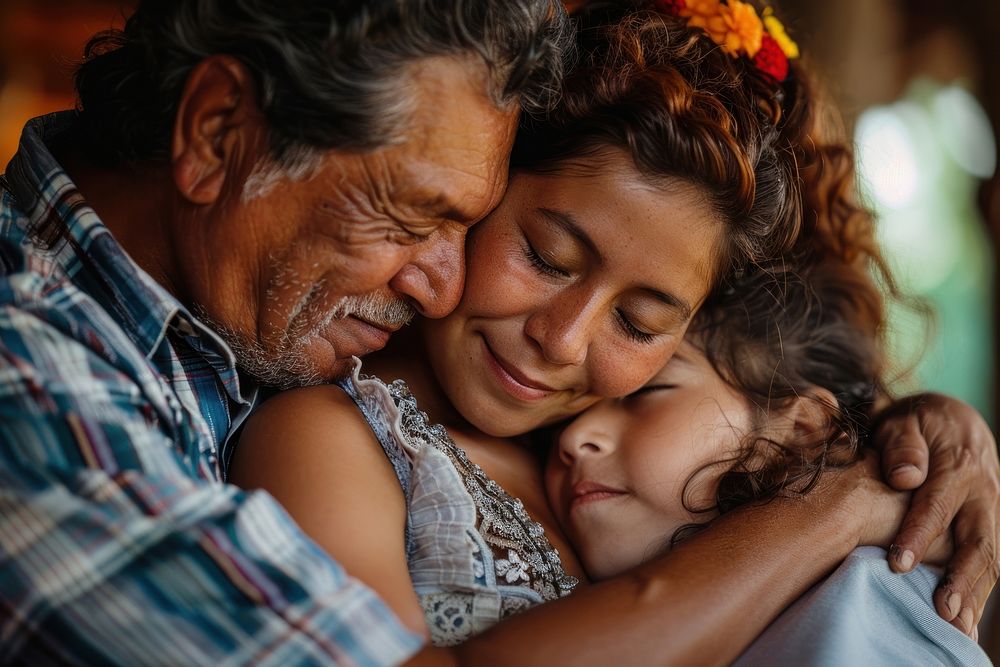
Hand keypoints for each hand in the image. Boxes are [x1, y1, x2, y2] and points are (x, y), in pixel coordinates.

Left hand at [872, 392, 998, 636]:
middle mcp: (983, 493)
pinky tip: (966, 620)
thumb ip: (902, 446)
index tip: (898, 564)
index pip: (937, 505)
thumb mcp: (904, 422)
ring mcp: (992, 511)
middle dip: (961, 578)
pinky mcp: (991, 524)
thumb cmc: (917, 423)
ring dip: (975, 593)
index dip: (918, 535)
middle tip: (942, 610)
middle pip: (977, 540)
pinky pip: (990, 560)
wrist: (952, 418)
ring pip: (990, 556)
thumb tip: (905, 477)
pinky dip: (980, 590)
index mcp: (959, 466)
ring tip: (957, 627)